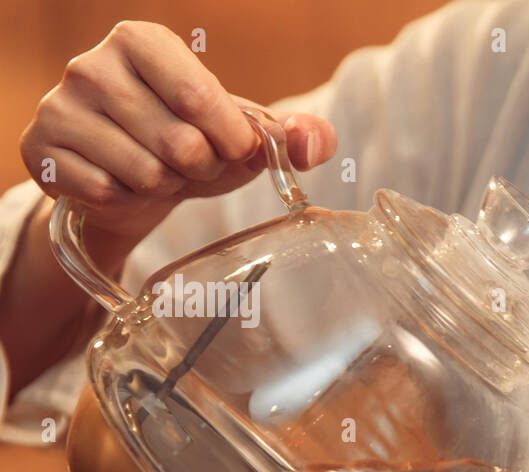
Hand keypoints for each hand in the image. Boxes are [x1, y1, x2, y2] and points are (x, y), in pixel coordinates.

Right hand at [19, 21, 336, 242]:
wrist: (131, 180)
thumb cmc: (194, 146)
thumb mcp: (245, 138)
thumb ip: (295, 137)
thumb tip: (316, 142)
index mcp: (144, 41)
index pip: (202, 99)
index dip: (231, 141)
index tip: (233, 148)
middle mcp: (93, 65)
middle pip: (179, 143)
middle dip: (200, 168)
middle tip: (189, 163)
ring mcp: (59, 106)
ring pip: (145, 174)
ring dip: (165, 187)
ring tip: (157, 172)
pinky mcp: (41, 150)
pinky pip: (108, 194)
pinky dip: (128, 202)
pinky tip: (123, 185)